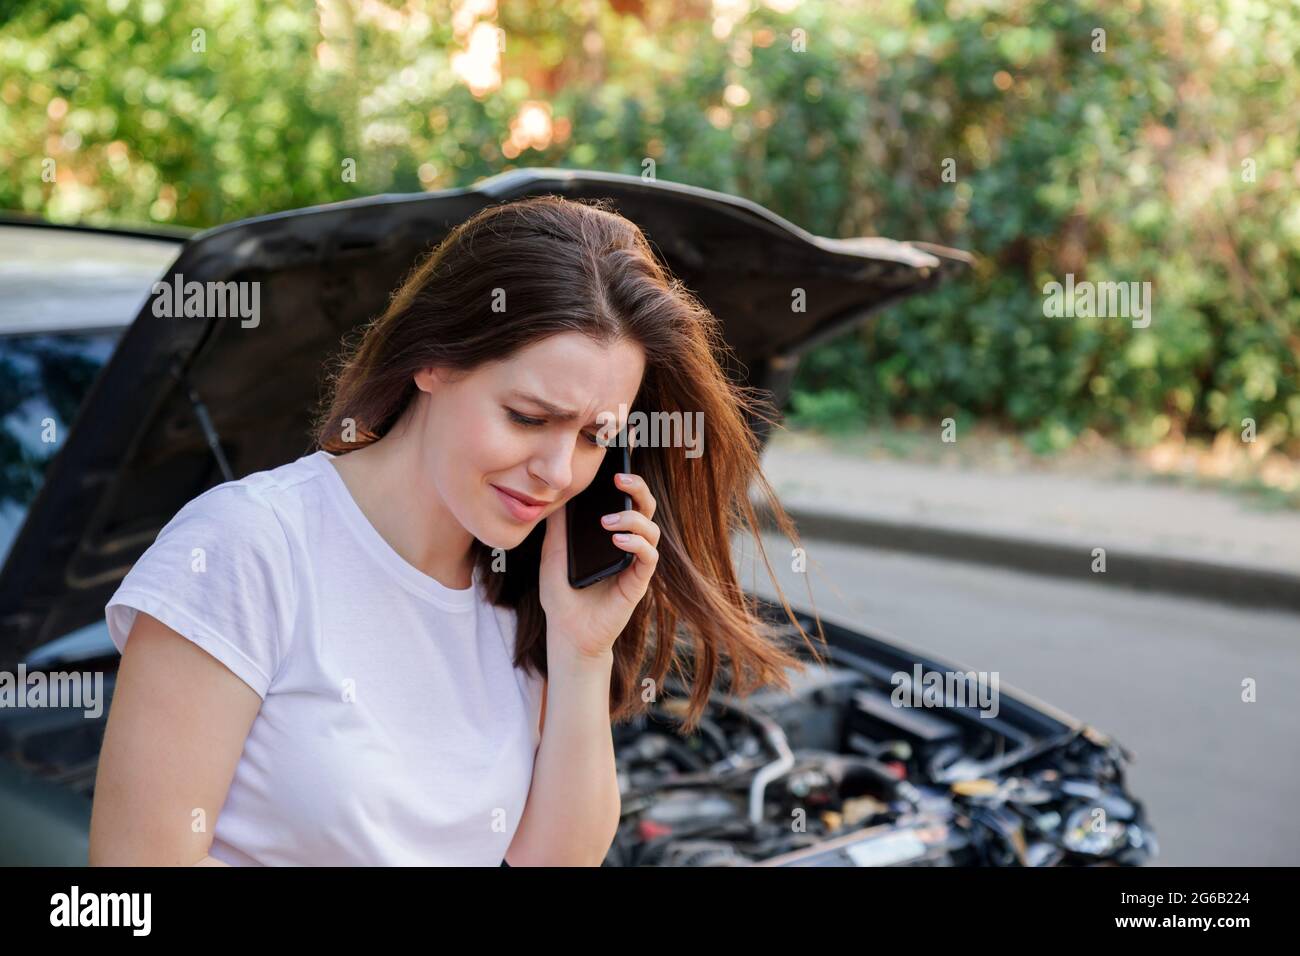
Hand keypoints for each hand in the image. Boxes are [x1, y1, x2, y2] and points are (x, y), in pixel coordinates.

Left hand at [538, 470, 659, 661]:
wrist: (567, 632)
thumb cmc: (561, 595)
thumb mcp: (553, 553)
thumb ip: (558, 527)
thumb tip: (556, 493)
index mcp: (609, 534)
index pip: (624, 500)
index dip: (627, 479)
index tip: (617, 460)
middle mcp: (627, 544)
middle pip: (645, 507)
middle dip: (638, 488)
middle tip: (620, 478)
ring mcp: (634, 562)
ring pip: (652, 529)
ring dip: (633, 518)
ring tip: (608, 522)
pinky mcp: (638, 581)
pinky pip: (649, 556)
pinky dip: (637, 543)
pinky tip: (618, 540)